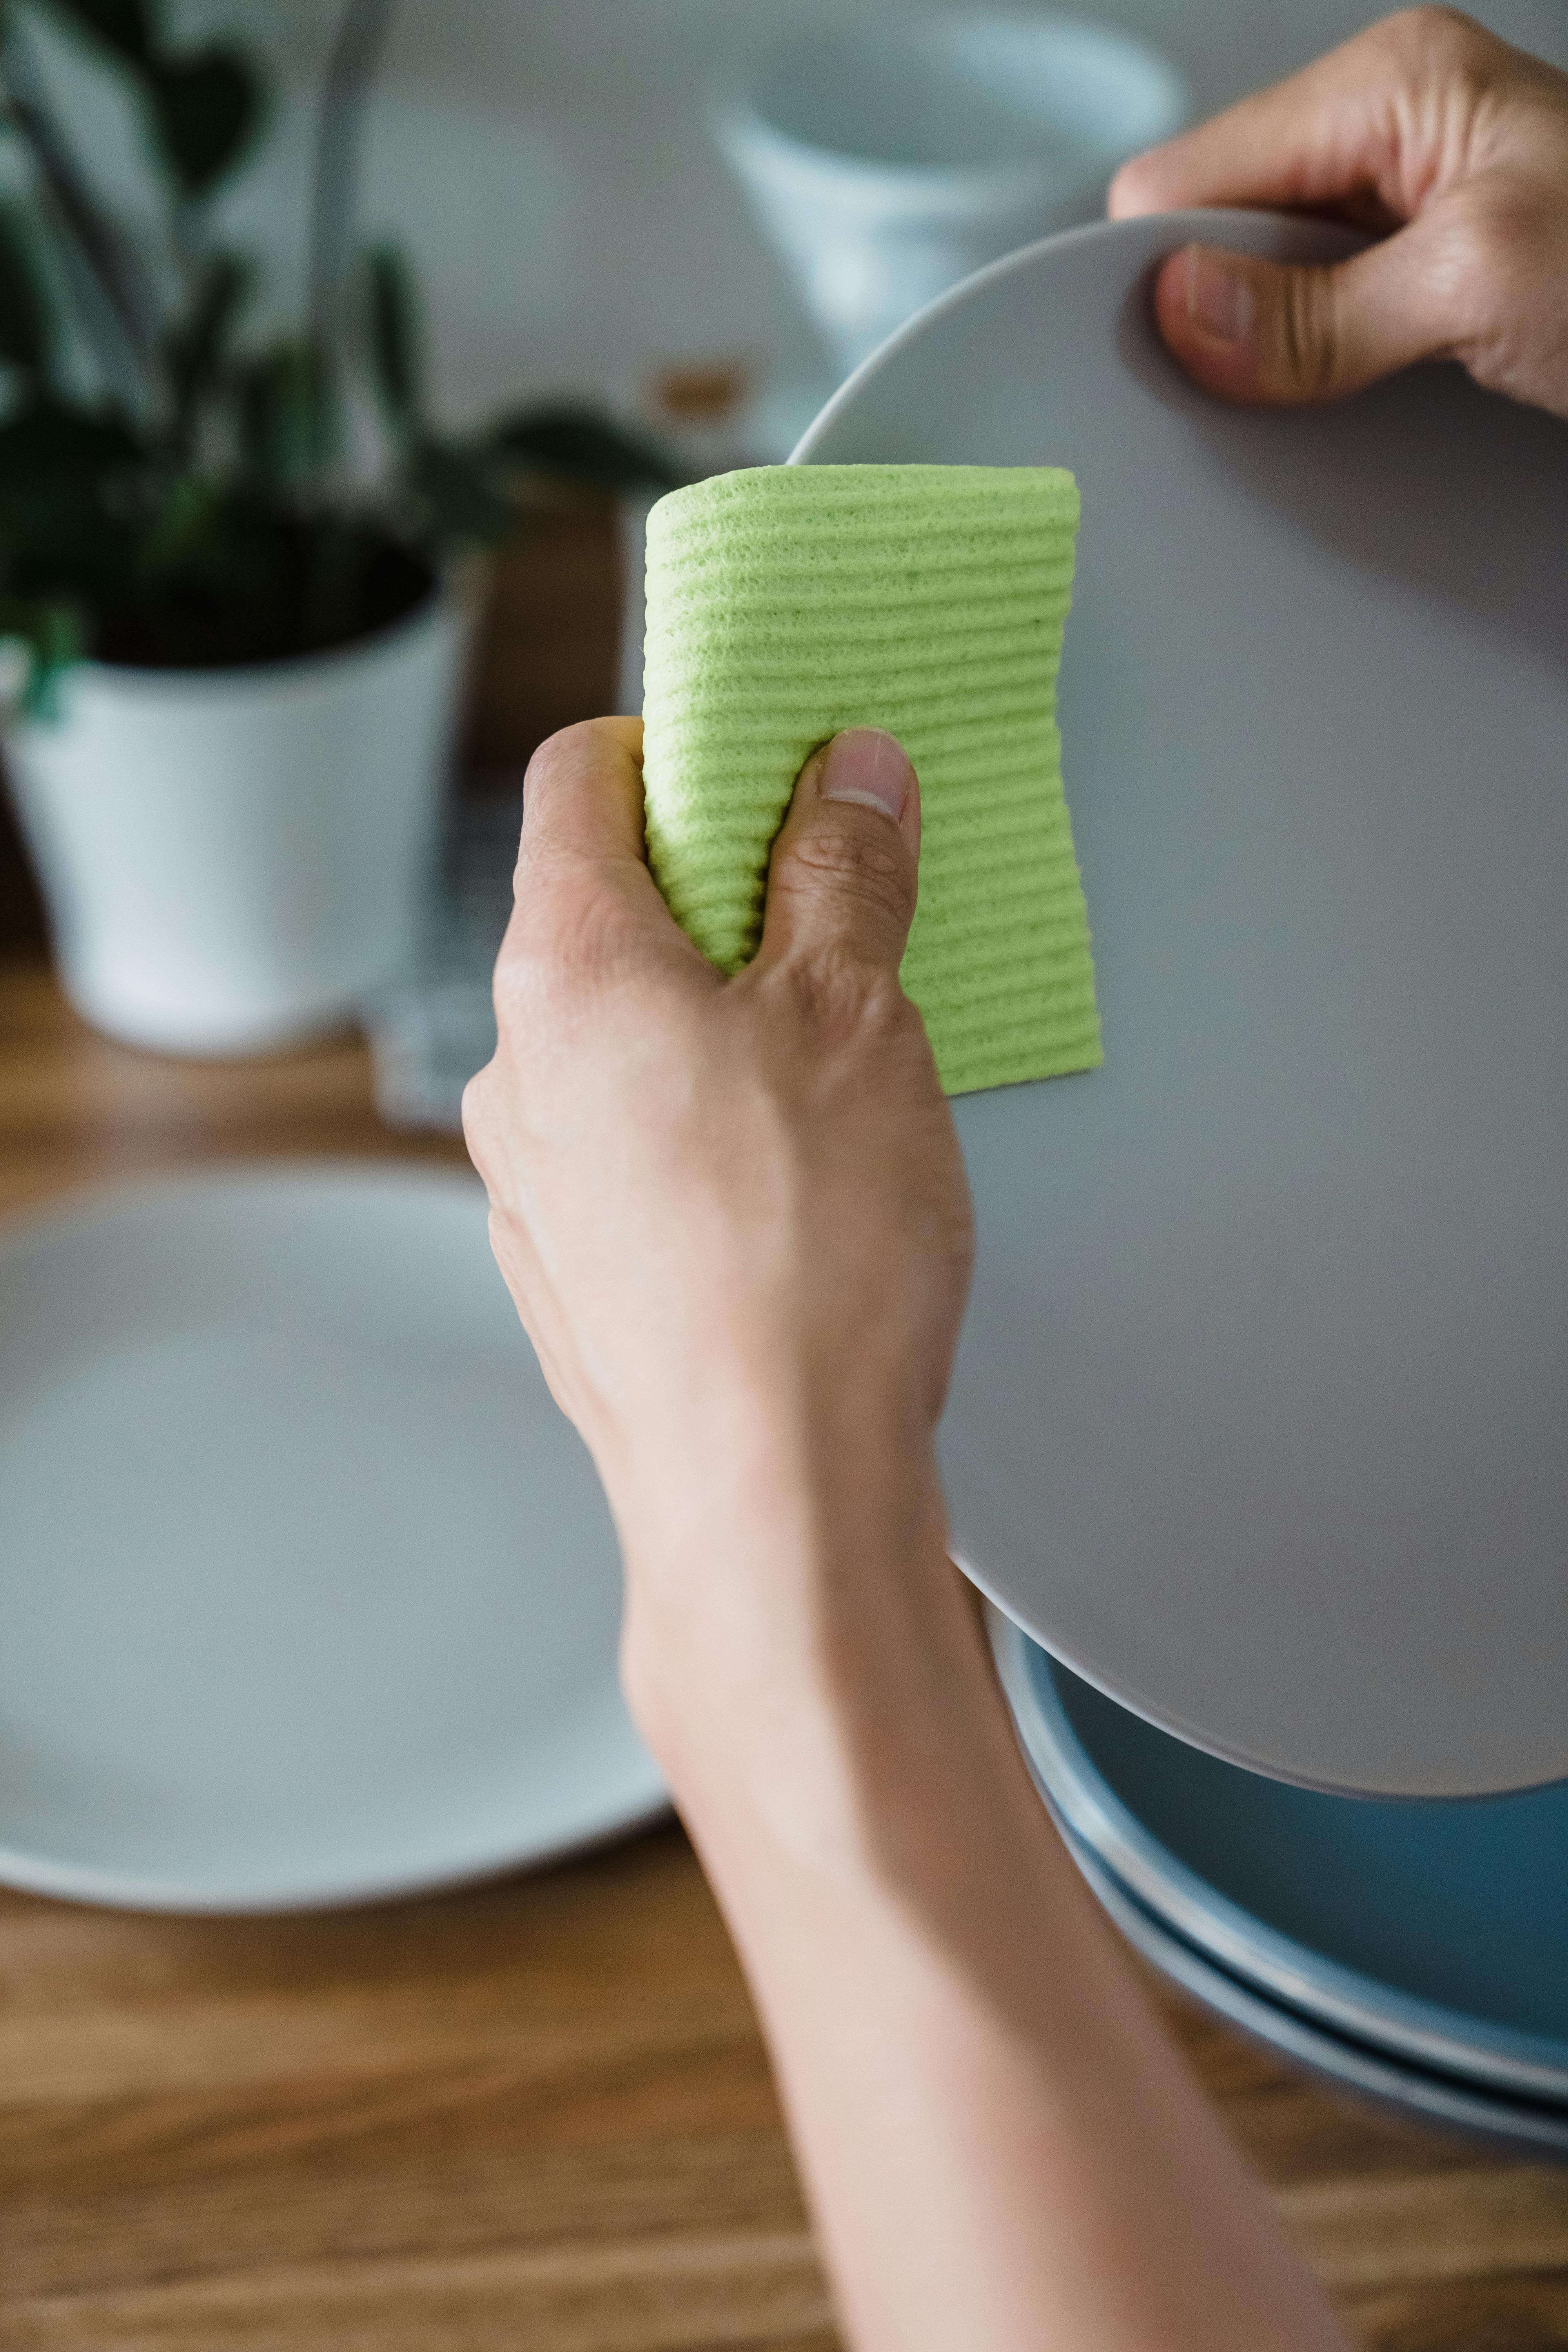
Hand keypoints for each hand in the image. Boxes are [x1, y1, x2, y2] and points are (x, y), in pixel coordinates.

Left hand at [463, 718, 971, 1785]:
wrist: (771, 1495)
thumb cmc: (807, 1259)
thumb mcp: (858, 1016)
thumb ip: (843, 875)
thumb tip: (847, 780)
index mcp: (564, 971)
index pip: (577, 778)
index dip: (677, 745)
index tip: (771, 761)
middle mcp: (517, 1069)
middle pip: (604, 910)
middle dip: (725, 891)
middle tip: (846, 917)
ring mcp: (534, 1181)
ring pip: (624, 1039)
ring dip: (724, 1017)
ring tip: (842, 1069)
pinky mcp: (573, 1272)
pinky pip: (633, 1146)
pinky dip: (707, 1121)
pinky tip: (799, 1179)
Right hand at [1109, 6, 1567, 417]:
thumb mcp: (1476, 285)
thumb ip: (1318, 310)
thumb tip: (1184, 311)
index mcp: (1391, 82)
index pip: (1190, 173)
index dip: (1167, 270)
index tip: (1179, 357)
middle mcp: (1391, 129)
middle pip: (1220, 229)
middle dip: (1221, 316)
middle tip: (1265, 389)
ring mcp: (1408, 204)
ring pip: (1264, 285)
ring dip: (1272, 356)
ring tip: (1325, 398)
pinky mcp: (1426, 272)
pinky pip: (1320, 322)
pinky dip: (1316, 374)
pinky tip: (1349, 401)